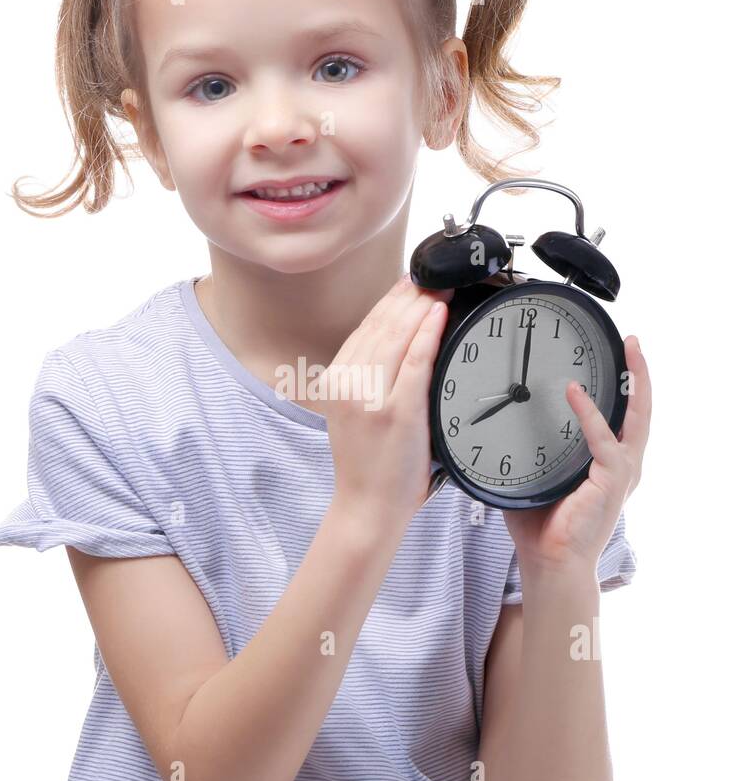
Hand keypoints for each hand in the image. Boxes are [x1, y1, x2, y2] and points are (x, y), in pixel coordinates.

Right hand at [322, 273, 454, 529]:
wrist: (367, 507)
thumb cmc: (370, 464)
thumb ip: (372, 378)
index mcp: (338, 379)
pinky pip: (414, 362)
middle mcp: (349, 382)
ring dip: (421, 306)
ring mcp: (371, 396)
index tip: (414, 280)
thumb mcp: (357, 412)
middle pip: (382, 324)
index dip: (393, 298)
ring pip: (397, 336)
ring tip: (443, 285)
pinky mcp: (395, 411)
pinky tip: (439, 314)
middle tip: (436, 273)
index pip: (368, 326)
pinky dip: (427, 334)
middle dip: (410, 294)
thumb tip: (405, 342)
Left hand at [501, 335, 651, 573]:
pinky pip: (603, 440)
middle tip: (632, 341)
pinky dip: (590, 414)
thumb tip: (494, 425)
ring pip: (637, 417)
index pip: (622, 415)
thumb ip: (524, 450)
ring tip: (627, 351)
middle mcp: (623, 463)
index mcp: (608, 462)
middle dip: (639, 373)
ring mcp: (622, 471)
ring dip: (633, 382)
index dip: (621, 385)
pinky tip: (575, 392)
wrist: (550, 562)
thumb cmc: (541, 525)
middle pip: (641, 409)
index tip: (614, 355)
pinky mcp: (613, 480)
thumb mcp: (533, 476)